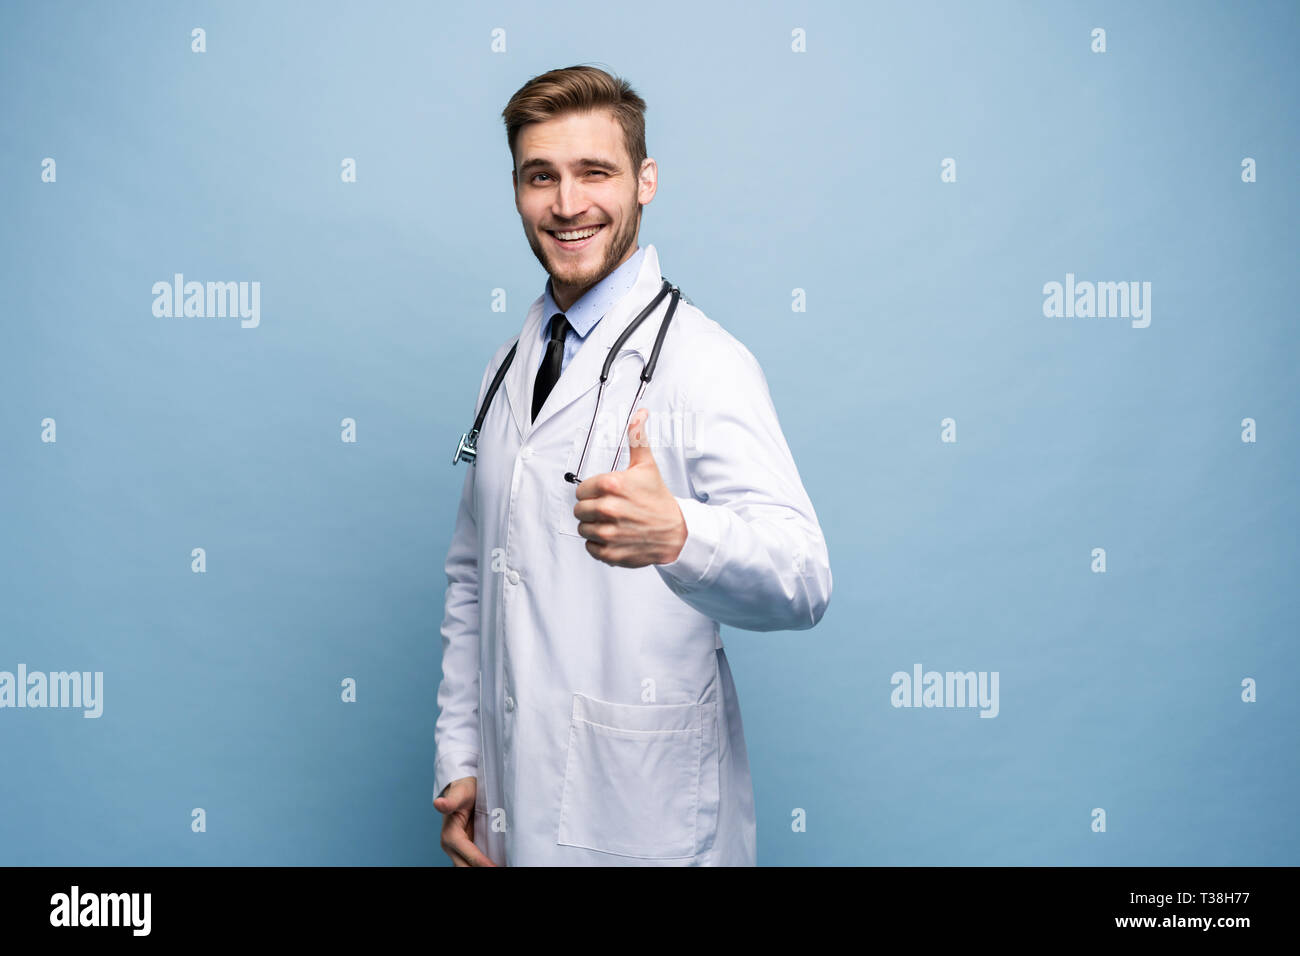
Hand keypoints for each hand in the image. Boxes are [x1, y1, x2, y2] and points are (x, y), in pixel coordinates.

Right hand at [433, 776, 497, 866]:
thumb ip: (451, 800)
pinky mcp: (466, 849)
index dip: (482, 862)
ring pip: (468, 866)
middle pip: (466, 867)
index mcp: (450, 836)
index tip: (495, 867)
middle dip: (482, 868)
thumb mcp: (460, 792)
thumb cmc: (462, 789)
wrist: (463, 788)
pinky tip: (499, 863)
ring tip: (502, 866)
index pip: (469, 855)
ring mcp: (458, 850)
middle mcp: (452, 846)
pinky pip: (474, 863)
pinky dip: (483, 865)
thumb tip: (438, 803)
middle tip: (502, 868)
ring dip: (482, 867)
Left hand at [573, 409, 686, 567]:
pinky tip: (614, 537)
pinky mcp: (610, 552)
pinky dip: (599, 545)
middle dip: (592, 509)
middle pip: (580, 510)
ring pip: (583, 529)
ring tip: (613, 524)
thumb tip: (639, 414)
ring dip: (594, 527)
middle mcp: (608, 509)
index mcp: (612, 486)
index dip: (592, 492)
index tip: (605, 495)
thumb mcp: (647, 466)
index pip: (581, 490)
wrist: (676, 532)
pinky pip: (590, 548)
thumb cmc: (658, 499)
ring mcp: (609, 533)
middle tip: (610, 510)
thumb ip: (637, 438)